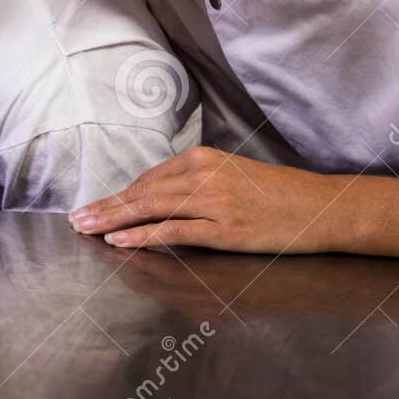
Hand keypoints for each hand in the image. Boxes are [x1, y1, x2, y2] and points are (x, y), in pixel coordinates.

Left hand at [68, 146, 343, 254]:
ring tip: (86, 229)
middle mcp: (203, 174)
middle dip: (104, 206)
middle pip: (141, 192)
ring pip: (149, 208)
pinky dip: (141, 235)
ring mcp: (213, 201)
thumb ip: (197, 183)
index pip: (148, 179)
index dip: (118, 195)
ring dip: (112, 220)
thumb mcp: (233, 176)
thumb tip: (160, 197)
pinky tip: (119, 240)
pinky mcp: (224, 227)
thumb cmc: (280, 195)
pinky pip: (172, 231)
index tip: (94, 205)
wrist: (323, 207)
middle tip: (75, 218)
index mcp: (202, 158)